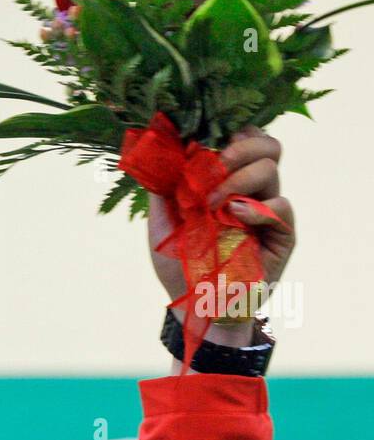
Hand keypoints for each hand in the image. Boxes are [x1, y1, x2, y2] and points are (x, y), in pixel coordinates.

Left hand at [147, 125, 296, 342]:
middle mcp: (252, 192)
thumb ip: (163, 188)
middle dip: (240, 146)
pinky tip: (234, 216)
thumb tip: (158, 151)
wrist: (196, 306)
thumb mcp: (162, 224)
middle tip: (216, 163)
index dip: (228, 133)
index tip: (201, 142)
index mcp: (228, 182)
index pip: (243, 139)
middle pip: (267, 145)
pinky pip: (280, 207)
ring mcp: (268, 212)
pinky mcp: (282, 236)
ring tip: (212, 203)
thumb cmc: (181, 267)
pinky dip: (256, 207)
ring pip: (271, 168)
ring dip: (237, 178)